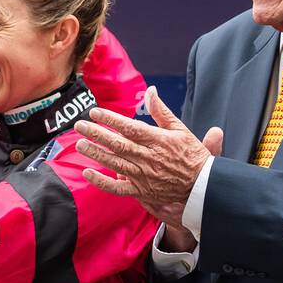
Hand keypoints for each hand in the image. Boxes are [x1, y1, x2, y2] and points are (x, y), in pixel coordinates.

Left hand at [74, 85, 223, 215]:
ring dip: (96, 153)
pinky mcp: (141, 191)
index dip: (111, 120)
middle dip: (97, 134)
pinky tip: (87, 173)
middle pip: (118, 144)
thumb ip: (161, 111)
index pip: (130, 128)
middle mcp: (149, 158)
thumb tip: (151, 90)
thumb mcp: (180, 129)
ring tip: (80, 143)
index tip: (94, 112)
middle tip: (80, 126)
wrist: (202, 185)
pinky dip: (102, 182)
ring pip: (115, 163)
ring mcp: (143, 176)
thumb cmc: (191, 155)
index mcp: (158, 140)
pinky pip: (118, 188)